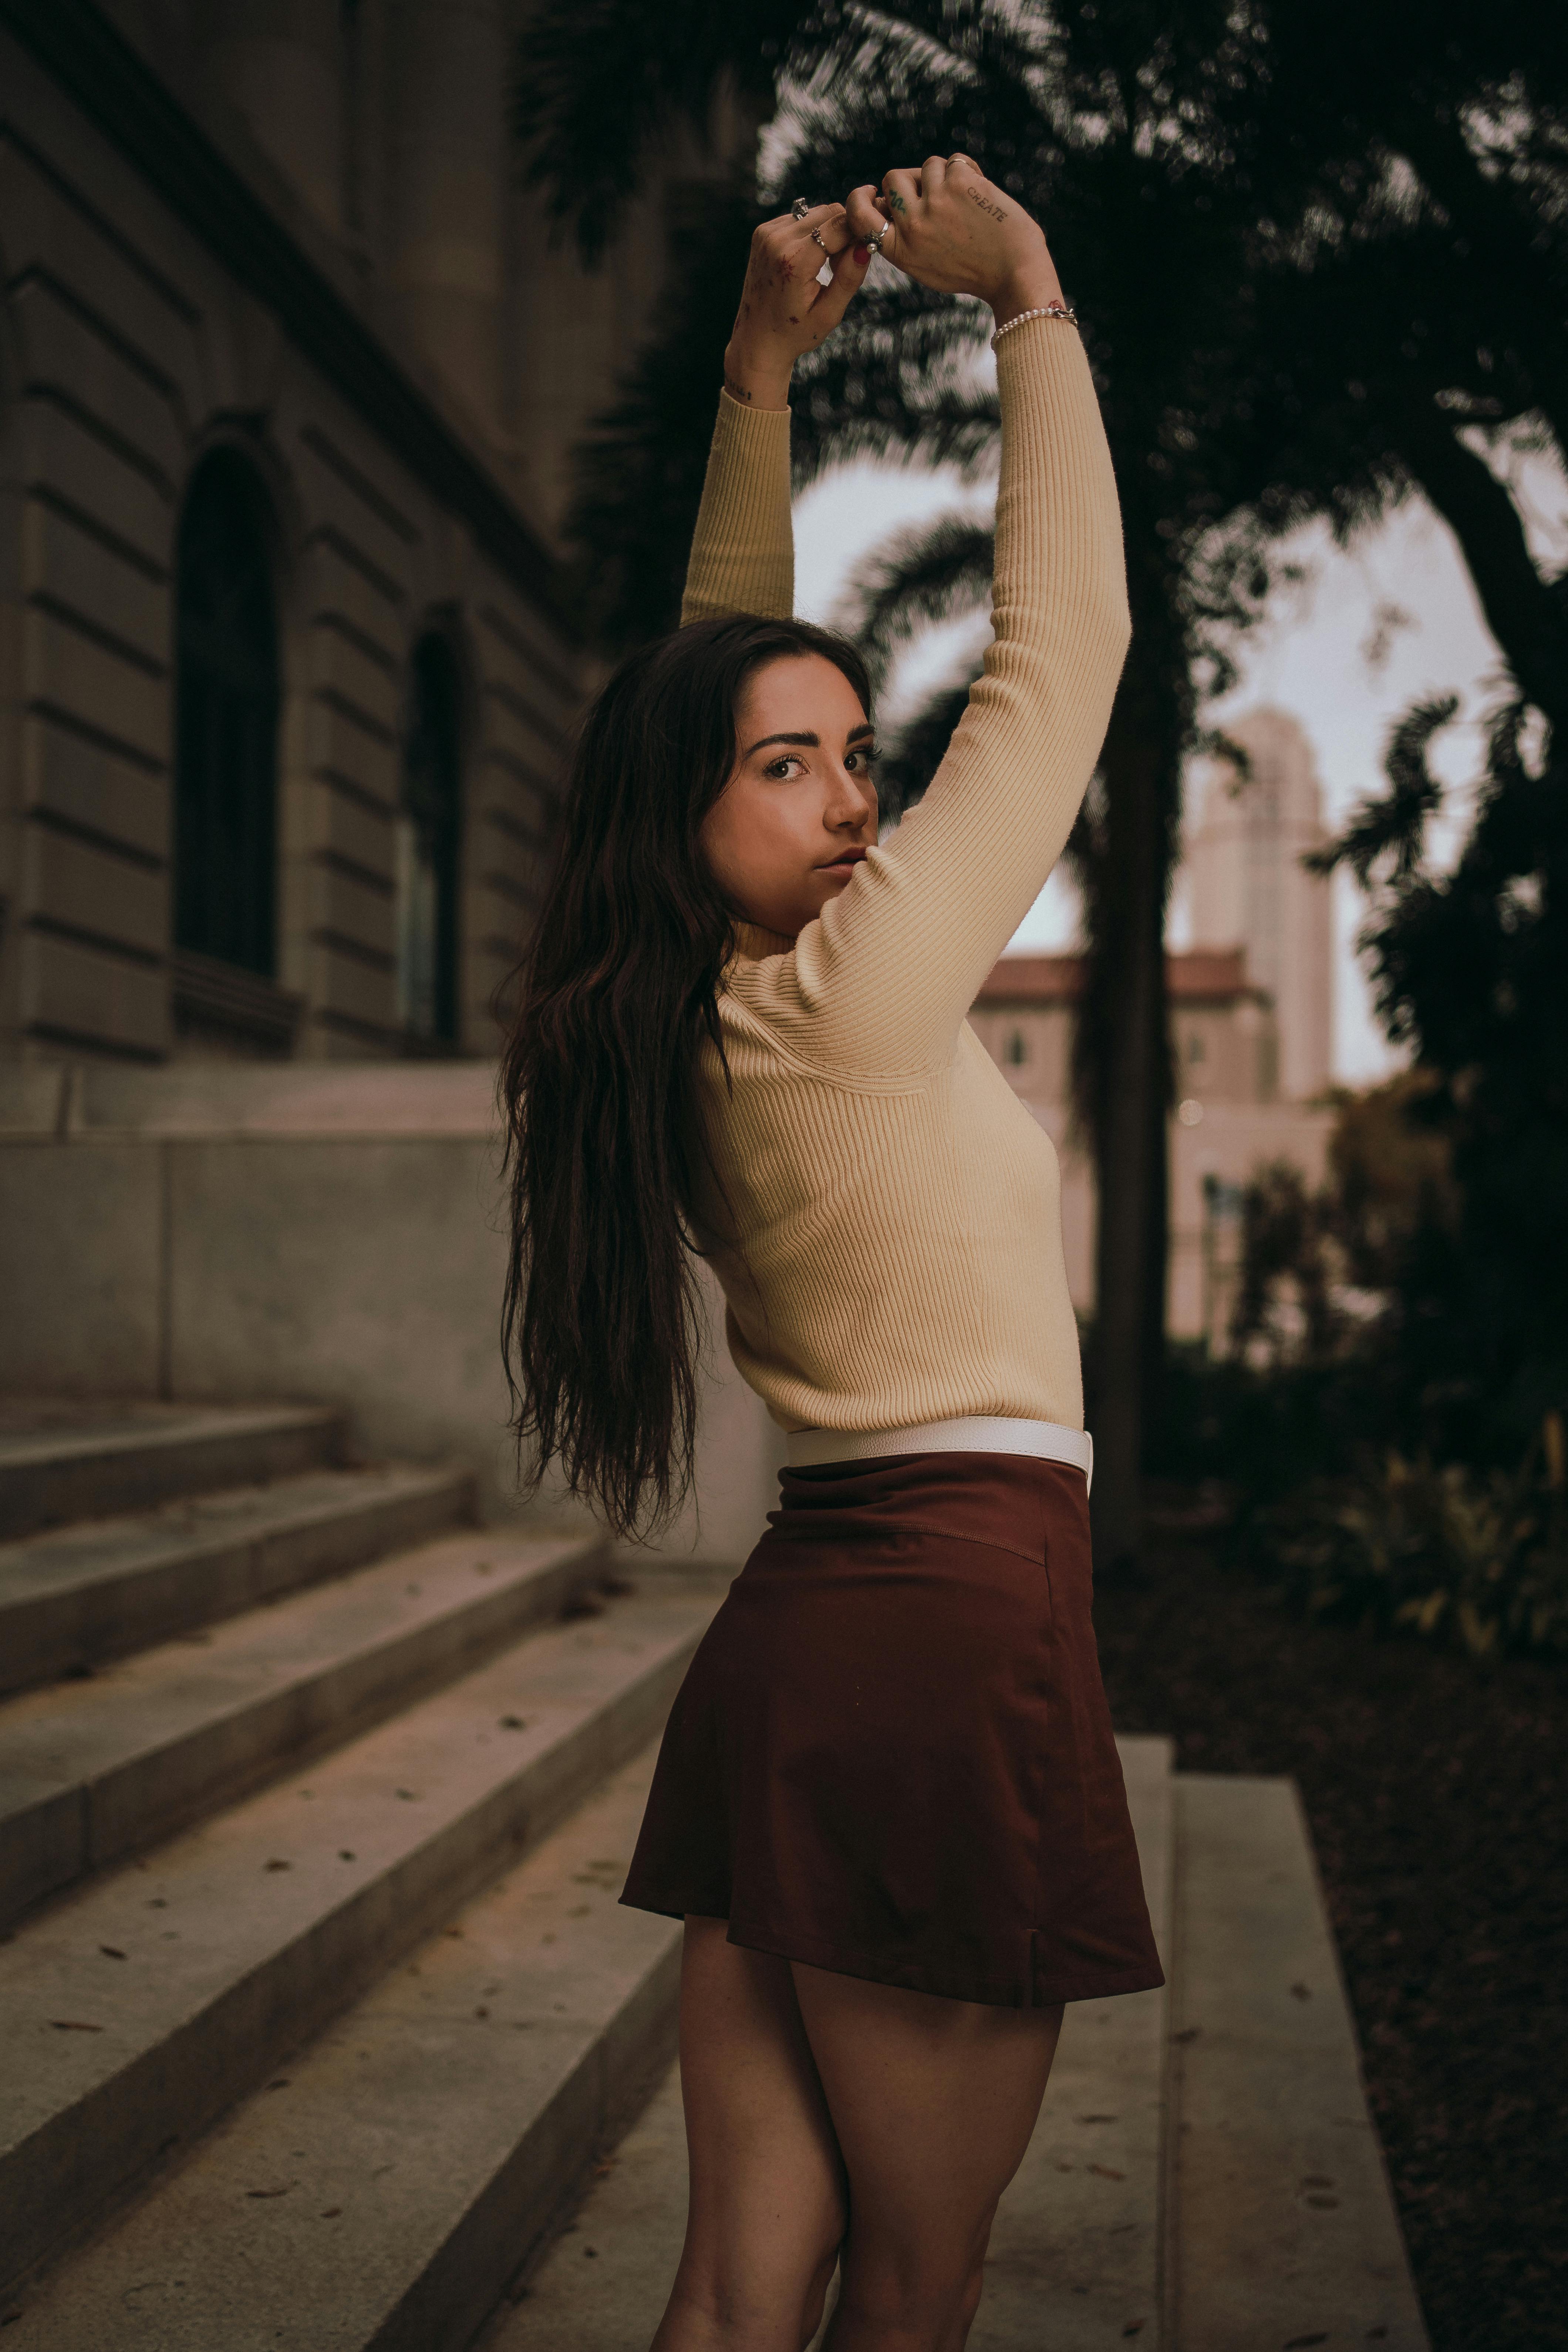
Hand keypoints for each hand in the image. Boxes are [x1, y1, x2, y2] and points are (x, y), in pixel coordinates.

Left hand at [723, 203, 870, 409]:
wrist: (757, 339)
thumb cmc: (795, 332)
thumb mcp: (829, 314)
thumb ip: (849, 279)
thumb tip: (865, 245)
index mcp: (794, 261)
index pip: (839, 225)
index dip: (857, 233)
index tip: (862, 251)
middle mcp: (777, 240)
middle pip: (829, 212)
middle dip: (844, 232)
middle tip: (841, 264)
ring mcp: (767, 233)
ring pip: (815, 213)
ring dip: (828, 232)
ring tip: (823, 265)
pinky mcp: (763, 231)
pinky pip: (800, 218)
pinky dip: (811, 233)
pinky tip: (807, 260)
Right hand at [844, 156, 1061, 325]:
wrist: (1014, 273)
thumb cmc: (973, 270)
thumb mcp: (927, 265)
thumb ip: (904, 236)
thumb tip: (885, 198)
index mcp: (900, 250)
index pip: (861, 215)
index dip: (860, 196)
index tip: (871, 190)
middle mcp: (912, 226)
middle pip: (893, 177)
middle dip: (913, 179)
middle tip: (935, 193)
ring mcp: (935, 202)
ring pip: (928, 165)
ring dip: (945, 175)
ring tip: (965, 201)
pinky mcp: (959, 183)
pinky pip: (954, 160)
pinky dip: (968, 171)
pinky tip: (980, 192)